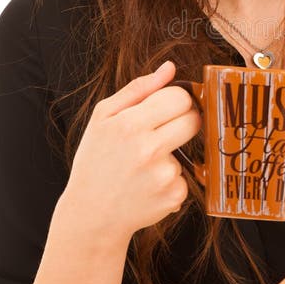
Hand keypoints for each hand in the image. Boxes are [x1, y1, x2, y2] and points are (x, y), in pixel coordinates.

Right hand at [62, 61, 200, 244]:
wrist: (91, 214)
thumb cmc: (96, 160)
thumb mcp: (104, 118)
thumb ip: (139, 89)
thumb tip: (170, 68)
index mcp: (130, 125)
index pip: (179, 97)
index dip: (176, 100)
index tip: (167, 108)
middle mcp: (149, 150)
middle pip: (194, 119)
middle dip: (184, 121)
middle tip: (162, 132)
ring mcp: (163, 175)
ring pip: (188, 150)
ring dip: (172, 155)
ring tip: (143, 167)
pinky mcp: (174, 196)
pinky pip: (185, 177)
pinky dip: (171, 180)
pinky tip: (148, 186)